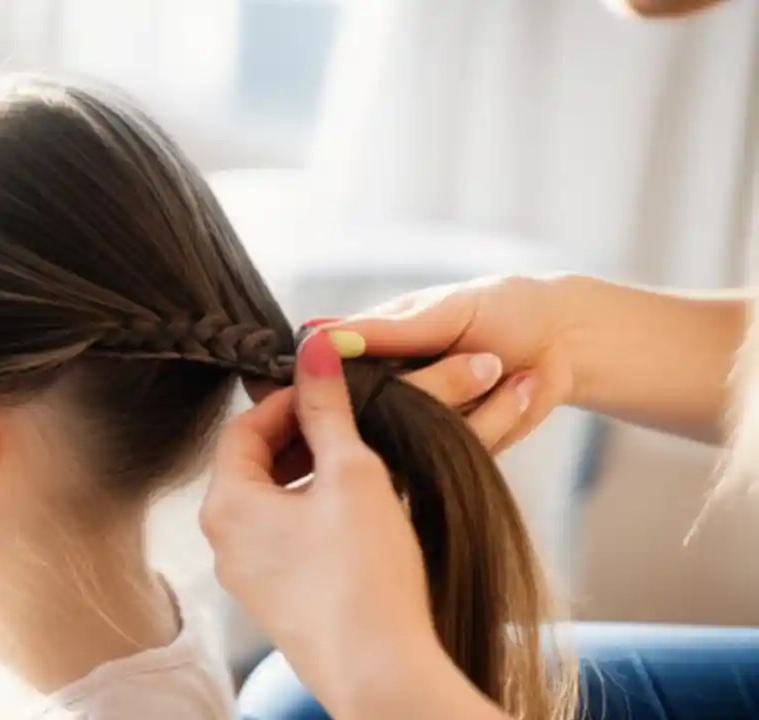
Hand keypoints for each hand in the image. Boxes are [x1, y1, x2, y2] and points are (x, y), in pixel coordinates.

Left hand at [203, 330, 496, 717]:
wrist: (380, 672)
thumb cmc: (363, 575)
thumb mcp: (351, 474)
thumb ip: (328, 409)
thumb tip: (312, 349)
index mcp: (225, 505)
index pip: (243, 428)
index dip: (287, 400)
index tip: (329, 390)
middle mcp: (223, 542)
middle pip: (252, 465)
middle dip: (300, 437)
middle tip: (348, 423)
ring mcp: (247, 577)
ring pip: (271, 503)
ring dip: (309, 476)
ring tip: (359, 466)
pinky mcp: (277, 603)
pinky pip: (284, 540)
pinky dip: (313, 514)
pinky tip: (357, 515)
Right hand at [329, 275, 579, 452]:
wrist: (567, 340)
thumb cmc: (504, 308)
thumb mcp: (443, 311)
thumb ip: (383, 331)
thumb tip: (316, 336)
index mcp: (369, 348)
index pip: (328, 378)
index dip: (334, 388)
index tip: (382, 379)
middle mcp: (386, 391)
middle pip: (378, 418)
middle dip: (441, 390)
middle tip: (489, 363)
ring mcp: (419, 425)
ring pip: (422, 440)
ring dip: (480, 407)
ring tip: (513, 371)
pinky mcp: (455, 451)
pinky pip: (462, 451)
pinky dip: (500, 421)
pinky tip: (520, 390)